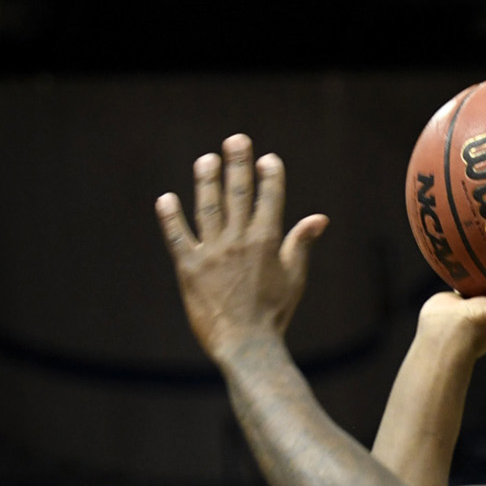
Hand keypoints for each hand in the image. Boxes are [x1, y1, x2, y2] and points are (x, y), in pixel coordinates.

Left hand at [156, 134, 328, 360]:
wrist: (246, 345)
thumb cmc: (274, 314)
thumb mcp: (294, 278)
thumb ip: (301, 243)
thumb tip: (319, 218)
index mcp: (267, 242)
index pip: (269, 199)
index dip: (269, 176)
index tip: (267, 158)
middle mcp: (239, 242)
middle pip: (238, 195)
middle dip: (238, 165)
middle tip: (236, 140)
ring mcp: (213, 253)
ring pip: (208, 208)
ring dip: (207, 181)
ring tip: (206, 160)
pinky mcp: (189, 268)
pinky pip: (178, 237)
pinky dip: (170, 217)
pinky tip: (166, 198)